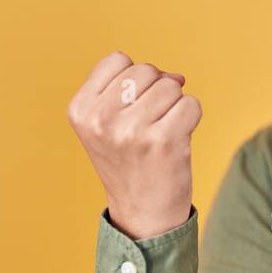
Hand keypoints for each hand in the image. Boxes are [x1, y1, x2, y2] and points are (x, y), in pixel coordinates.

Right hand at [67, 51, 201, 239]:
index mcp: (80, 110)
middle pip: (146, 70)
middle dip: (156, 90)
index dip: (133, 79)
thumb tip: (177, 76)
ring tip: (161, 133)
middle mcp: (101, 119)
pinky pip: (191, 104)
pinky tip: (177, 140)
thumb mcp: (108, 123)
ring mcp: (131, 130)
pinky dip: (191, 118)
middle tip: (149, 124)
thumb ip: (130, 88)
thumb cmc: (130, 161)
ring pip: (171, 85)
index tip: (130, 107)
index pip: (118, 60)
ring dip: (175, 105)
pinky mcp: (163, 141)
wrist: (143, 212)